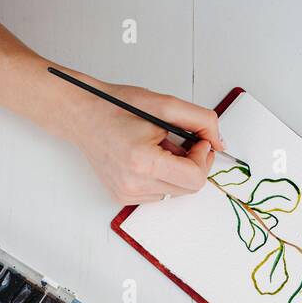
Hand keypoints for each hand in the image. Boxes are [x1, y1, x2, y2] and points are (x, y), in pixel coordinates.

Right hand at [68, 82, 224, 203]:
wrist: (82, 115)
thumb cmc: (117, 106)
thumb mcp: (164, 104)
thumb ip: (201, 120)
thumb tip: (219, 142)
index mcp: (143, 162)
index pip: (195, 178)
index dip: (203, 158)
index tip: (199, 141)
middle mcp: (133, 184)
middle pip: (188, 188)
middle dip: (192, 164)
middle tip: (179, 141)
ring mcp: (127, 194)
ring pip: (176, 193)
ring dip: (176, 171)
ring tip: (157, 148)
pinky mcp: (122, 198)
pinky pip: (159, 194)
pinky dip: (161, 178)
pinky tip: (146, 159)